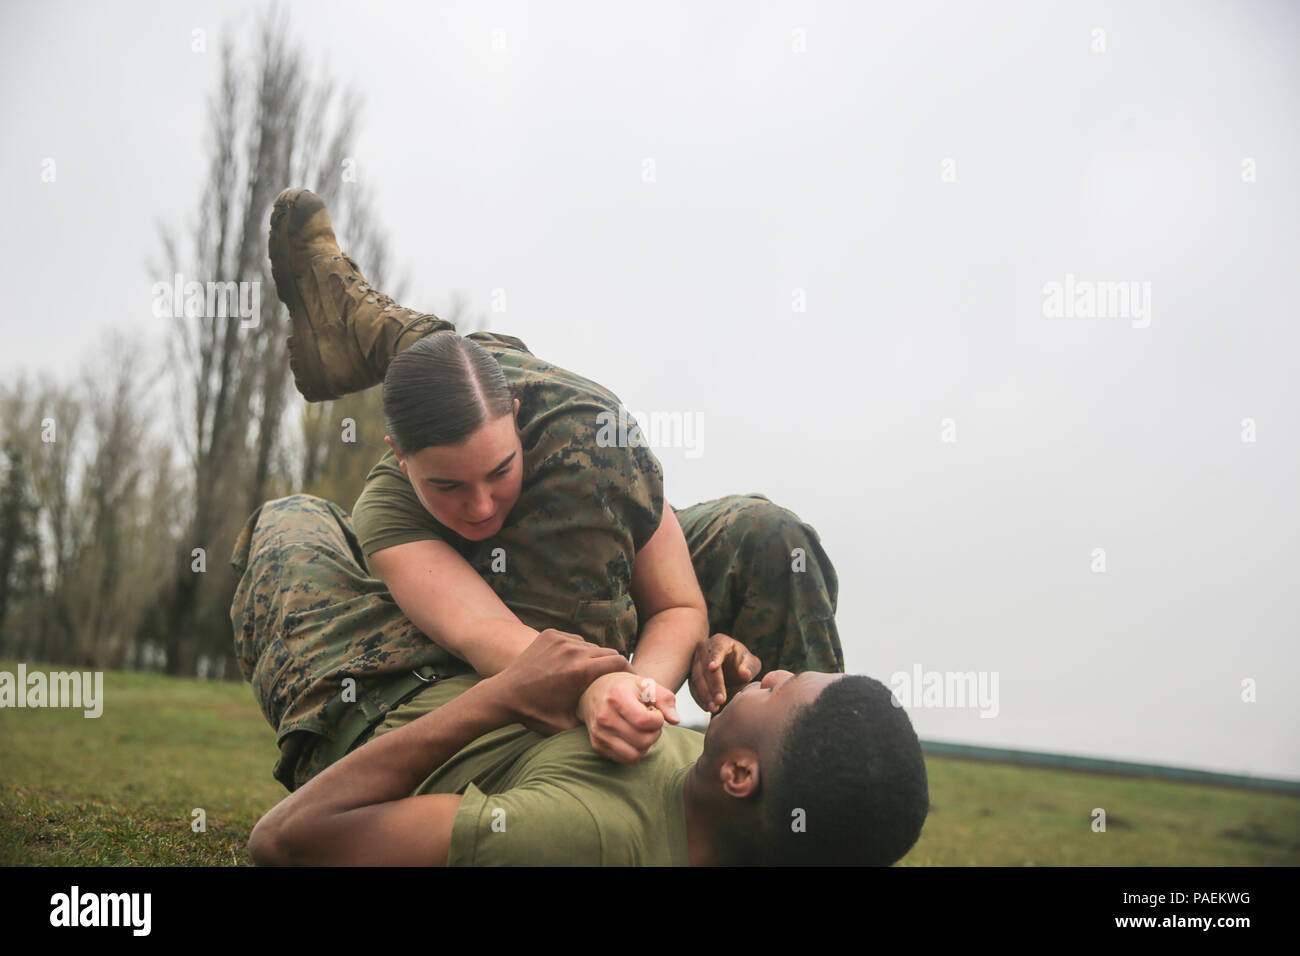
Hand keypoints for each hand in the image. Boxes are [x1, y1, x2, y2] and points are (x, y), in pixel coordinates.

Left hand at [492, 629, 630, 735]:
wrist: (504, 695)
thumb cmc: (536, 713)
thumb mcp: (568, 724)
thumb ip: (594, 718)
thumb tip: (615, 718)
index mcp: (581, 671)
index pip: (618, 662)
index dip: (628, 671)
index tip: (630, 680)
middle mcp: (573, 651)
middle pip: (606, 652)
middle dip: (612, 665)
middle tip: (613, 678)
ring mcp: (560, 639)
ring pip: (590, 646)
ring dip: (593, 658)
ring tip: (591, 673)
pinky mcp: (550, 634)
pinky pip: (574, 640)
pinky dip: (577, 651)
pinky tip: (571, 665)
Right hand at [577, 671, 678, 764]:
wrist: (595, 691)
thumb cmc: (626, 688)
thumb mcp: (647, 685)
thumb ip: (665, 699)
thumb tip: (675, 720)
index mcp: (616, 696)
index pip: (644, 721)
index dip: (658, 719)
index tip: (655, 712)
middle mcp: (604, 716)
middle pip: (642, 740)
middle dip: (654, 733)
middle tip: (650, 722)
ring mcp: (598, 733)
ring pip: (635, 755)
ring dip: (645, 744)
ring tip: (641, 730)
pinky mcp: (597, 745)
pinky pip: (625, 759)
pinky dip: (635, 751)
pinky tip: (632, 736)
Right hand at [690, 633, 761, 713]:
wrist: (733, 673)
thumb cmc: (744, 665)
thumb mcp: (751, 664)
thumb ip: (749, 667)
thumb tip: (744, 673)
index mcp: (720, 641)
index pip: (717, 649)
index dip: (714, 658)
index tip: (712, 667)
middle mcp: (704, 649)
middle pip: (705, 667)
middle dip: (712, 685)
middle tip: (721, 700)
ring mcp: (695, 662)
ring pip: (696, 679)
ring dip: (705, 695)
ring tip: (714, 707)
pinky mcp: (691, 675)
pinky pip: (693, 688)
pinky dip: (700, 699)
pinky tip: (708, 707)